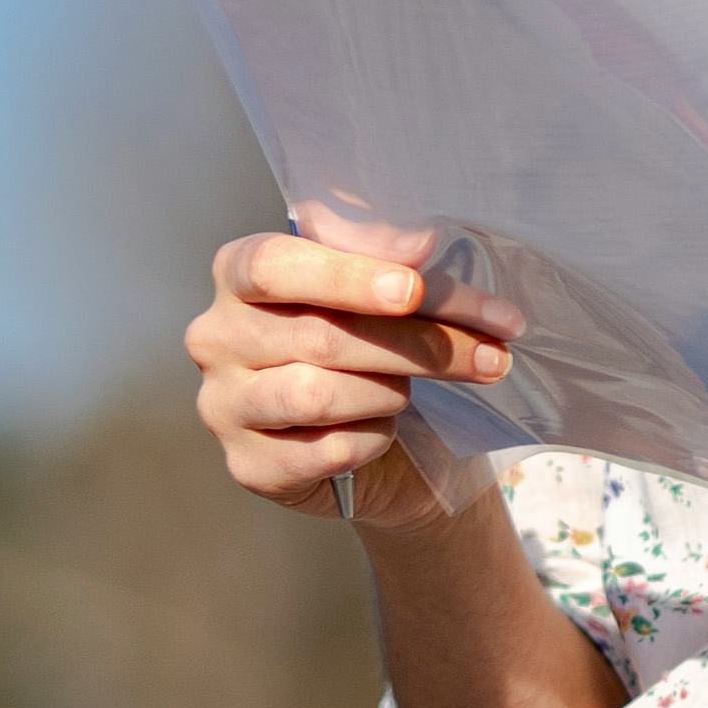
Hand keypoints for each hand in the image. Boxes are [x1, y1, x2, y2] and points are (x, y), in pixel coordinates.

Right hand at [185, 226, 518, 518]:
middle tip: (493, 351)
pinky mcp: (249, 466)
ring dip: (391, 392)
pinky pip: (328, 449)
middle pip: (317, 336)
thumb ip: (389, 263)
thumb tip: (418, 241)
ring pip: (318, 395)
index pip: (274, 266)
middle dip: (416, 344)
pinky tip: (386, 431)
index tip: (413, 290)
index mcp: (238, 274)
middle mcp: (214, 337)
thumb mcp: (380, 294)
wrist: (374, 444)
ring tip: (415, 392)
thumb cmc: (371, 348)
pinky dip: (375, 438)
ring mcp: (222, 405)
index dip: (345, 278)